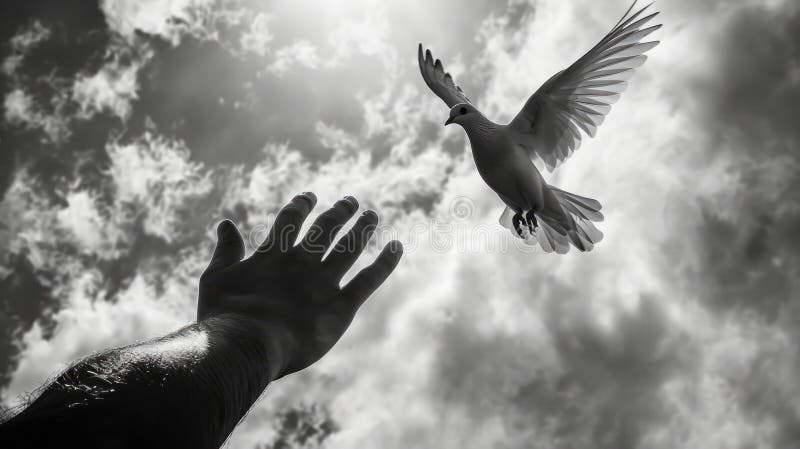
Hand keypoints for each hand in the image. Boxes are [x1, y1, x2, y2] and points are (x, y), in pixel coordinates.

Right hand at [197, 192, 401, 378]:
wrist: (246, 345)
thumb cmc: (225, 317)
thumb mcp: (216, 278)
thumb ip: (226, 250)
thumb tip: (225, 223)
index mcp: (273, 255)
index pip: (290, 220)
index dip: (301, 205)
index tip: (310, 196)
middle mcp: (302, 263)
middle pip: (326, 228)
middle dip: (340, 211)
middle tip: (352, 201)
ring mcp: (323, 283)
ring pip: (350, 247)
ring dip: (363, 228)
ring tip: (372, 215)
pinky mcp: (341, 307)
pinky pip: (369, 279)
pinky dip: (385, 262)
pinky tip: (396, 247)